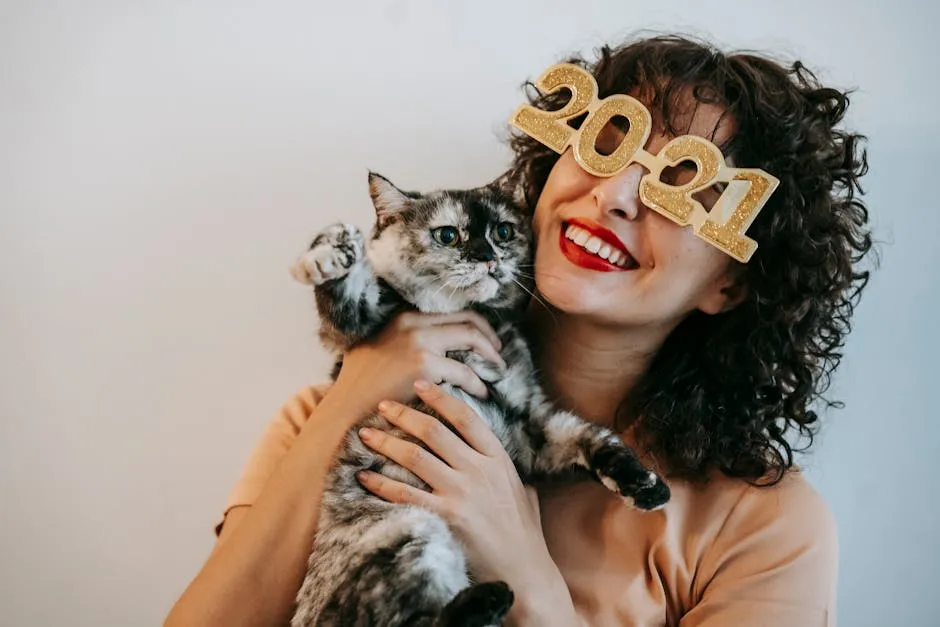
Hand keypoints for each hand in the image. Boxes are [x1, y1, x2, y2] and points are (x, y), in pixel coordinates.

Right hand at [331, 311, 504, 409]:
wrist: (345, 409)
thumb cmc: (360, 388)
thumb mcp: (376, 350)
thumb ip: (402, 342)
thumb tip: (434, 346)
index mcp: (403, 318)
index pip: (452, 312)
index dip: (476, 325)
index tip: (487, 340)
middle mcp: (412, 324)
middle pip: (467, 320)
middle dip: (489, 338)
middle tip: (499, 356)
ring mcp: (418, 342)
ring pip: (471, 340)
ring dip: (489, 358)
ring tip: (496, 373)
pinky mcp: (423, 366)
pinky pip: (464, 372)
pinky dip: (477, 383)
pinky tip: (481, 394)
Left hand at [356, 381, 577, 624]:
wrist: (524, 572)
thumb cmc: (522, 533)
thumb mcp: (521, 489)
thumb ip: (503, 466)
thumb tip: (488, 450)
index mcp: (498, 459)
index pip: (466, 417)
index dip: (441, 397)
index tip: (420, 384)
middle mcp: (479, 471)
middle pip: (434, 431)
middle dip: (404, 414)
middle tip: (382, 405)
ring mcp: (462, 494)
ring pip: (415, 457)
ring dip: (386, 443)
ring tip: (365, 434)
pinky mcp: (446, 518)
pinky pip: (405, 494)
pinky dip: (380, 484)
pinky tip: (364, 477)